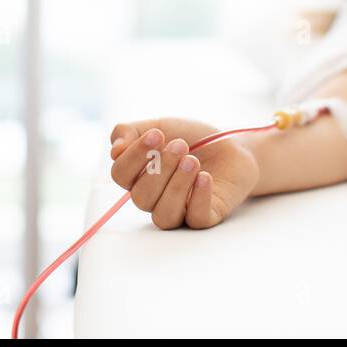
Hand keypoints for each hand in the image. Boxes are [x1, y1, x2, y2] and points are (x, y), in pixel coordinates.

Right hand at [109, 117, 259, 228]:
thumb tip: (114, 151)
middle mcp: (154, 198)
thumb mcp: (160, 126)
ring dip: (177, 186)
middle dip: (160, 168)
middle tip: (181, 145)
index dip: (134, 156)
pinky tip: (205, 177)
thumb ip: (130, 132)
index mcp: (138, 177)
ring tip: (193, 161)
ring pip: (164, 215)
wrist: (232, 144)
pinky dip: (199, 198)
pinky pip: (195, 220)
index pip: (120, 175)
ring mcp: (179, 211)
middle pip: (141, 197)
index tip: (157, 134)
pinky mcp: (204, 217)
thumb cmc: (193, 138)